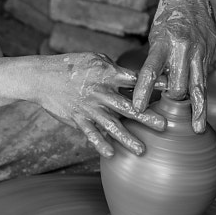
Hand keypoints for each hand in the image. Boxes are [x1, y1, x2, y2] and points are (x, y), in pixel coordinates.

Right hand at [34, 52, 166, 156]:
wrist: (43, 77)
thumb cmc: (73, 65)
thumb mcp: (96, 60)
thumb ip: (117, 70)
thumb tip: (137, 79)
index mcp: (109, 74)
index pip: (136, 79)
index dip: (154, 83)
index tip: (172, 89)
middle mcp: (101, 92)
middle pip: (128, 106)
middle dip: (146, 117)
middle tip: (165, 126)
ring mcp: (89, 107)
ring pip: (111, 124)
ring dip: (127, 138)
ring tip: (142, 150)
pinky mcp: (78, 119)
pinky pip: (90, 134)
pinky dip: (100, 144)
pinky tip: (111, 155)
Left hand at [132, 0, 215, 131]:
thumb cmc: (167, 18)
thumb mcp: (156, 37)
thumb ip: (157, 61)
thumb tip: (152, 88)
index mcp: (163, 42)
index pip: (150, 70)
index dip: (144, 91)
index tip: (138, 108)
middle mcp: (183, 49)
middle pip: (178, 85)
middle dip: (172, 101)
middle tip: (164, 114)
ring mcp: (199, 53)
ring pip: (198, 87)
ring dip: (196, 109)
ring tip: (197, 128)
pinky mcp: (210, 54)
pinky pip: (204, 79)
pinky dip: (201, 95)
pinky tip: (201, 111)